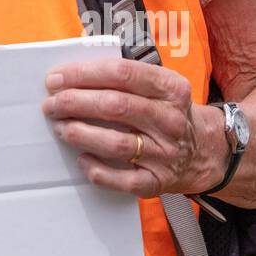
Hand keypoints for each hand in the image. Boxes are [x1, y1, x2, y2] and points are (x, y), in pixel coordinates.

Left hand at [42, 57, 228, 197]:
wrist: (204, 152)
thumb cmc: (168, 115)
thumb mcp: (161, 88)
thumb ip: (128, 79)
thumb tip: (77, 75)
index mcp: (170, 88)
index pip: (123, 74)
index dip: (85, 75)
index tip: (57, 78)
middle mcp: (170, 120)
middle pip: (116, 107)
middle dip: (76, 103)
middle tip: (51, 104)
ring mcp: (164, 153)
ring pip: (117, 143)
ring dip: (82, 134)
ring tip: (61, 128)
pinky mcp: (156, 181)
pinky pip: (122, 180)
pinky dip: (98, 170)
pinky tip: (82, 159)